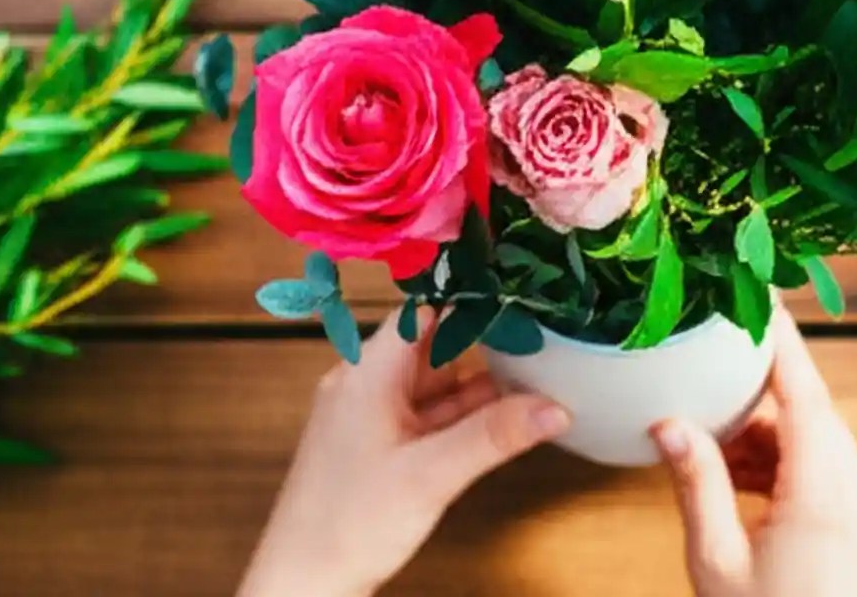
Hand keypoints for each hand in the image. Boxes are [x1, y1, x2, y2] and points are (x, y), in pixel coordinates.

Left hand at [238, 307, 570, 596]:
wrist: (303, 584)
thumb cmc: (345, 527)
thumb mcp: (431, 475)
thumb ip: (494, 435)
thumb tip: (552, 406)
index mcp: (365, 374)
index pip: (422, 310)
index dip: (467, 296)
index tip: (513, 289)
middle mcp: (364, 385)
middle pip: (432, 344)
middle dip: (483, 339)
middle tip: (538, 329)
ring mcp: (371, 416)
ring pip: (433, 381)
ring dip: (477, 379)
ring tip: (532, 369)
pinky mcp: (380, 445)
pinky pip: (428, 413)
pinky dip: (463, 412)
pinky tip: (502, 414)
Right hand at [651, 307, 856, 596]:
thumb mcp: (716, 560)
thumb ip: (697, 482)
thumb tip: (670, 424)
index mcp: (827, 494)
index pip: (806, 394)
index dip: (783, 343)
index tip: (764, 300)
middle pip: (812, 416)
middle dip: (760, 397)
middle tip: (710, 381)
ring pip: (818, 444)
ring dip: (768, 436)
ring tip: (714, 444)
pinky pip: (826, 474)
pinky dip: (784, 466)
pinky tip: (741, 478)